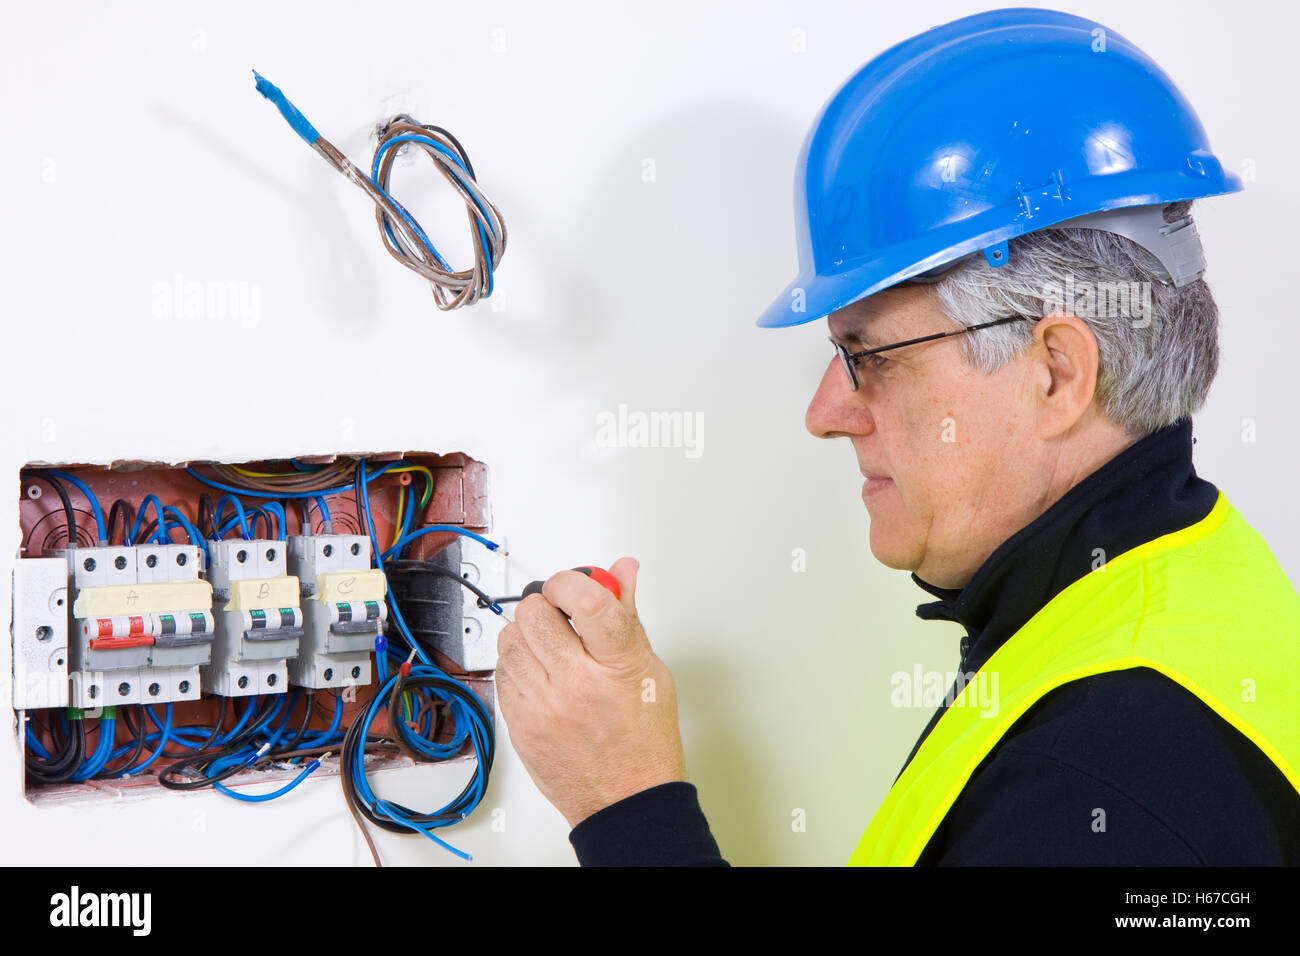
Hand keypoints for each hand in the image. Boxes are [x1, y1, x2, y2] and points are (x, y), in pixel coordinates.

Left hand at [495, 557, 686, 827]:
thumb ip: (628, 616)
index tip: (577, 585)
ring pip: (510, 638)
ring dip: (528, 633)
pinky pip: (501, 672)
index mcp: (618, 667)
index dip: (574, 581)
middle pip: (535, 613)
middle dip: (548, 605)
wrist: (626, 801)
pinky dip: (517, 663)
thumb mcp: (651, 671)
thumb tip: (621, 572)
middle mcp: (576, 686)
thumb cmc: (643, 740)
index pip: (587, 601)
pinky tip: (540, 673)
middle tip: (564, 617)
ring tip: (552, 647)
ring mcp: (542, 707)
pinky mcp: (519, 725)